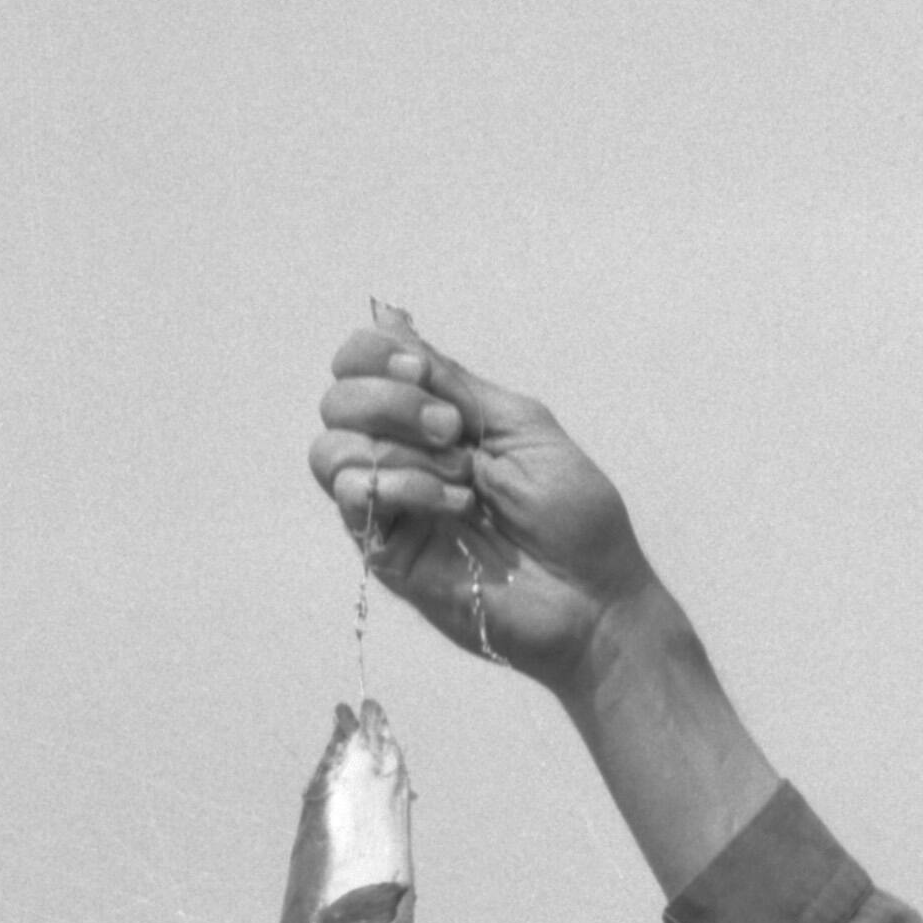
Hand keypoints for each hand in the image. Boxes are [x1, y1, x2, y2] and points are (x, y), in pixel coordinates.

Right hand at [309, 312, 651, 692]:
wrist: (593, 598)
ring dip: (397, 447)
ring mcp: (391, 507)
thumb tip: (389, 324)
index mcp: (431, 420)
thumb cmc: (573, 516)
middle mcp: (402, 458)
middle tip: (454, 430)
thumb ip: (455, 380)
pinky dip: (402, 486)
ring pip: (329, 450)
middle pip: (336, 402)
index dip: (372, 356)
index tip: (421, 370)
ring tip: (462, 477)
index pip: (358, 367)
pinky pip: (353, 497)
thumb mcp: (522, 425)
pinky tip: (454, 505)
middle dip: (390, 400)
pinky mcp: (387, 554)